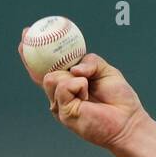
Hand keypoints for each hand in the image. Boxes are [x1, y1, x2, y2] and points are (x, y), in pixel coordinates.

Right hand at [18, 29, 148, 150]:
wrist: (129, 123)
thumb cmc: (120, 100)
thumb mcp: (106, 71)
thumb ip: (90, 61)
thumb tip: (73, 69)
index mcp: (69, 84)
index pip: (46, 68)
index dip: (33, 53)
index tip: (27, 33)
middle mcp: (61, 95)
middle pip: (41, 73)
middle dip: (32, 57)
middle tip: (28, 37)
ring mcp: (60, 105)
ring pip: (50, 78)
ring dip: (70, 76)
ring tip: (87, 84)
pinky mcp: (64, 113)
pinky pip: (63, 88)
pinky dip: (77, 85)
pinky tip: (86, 92)